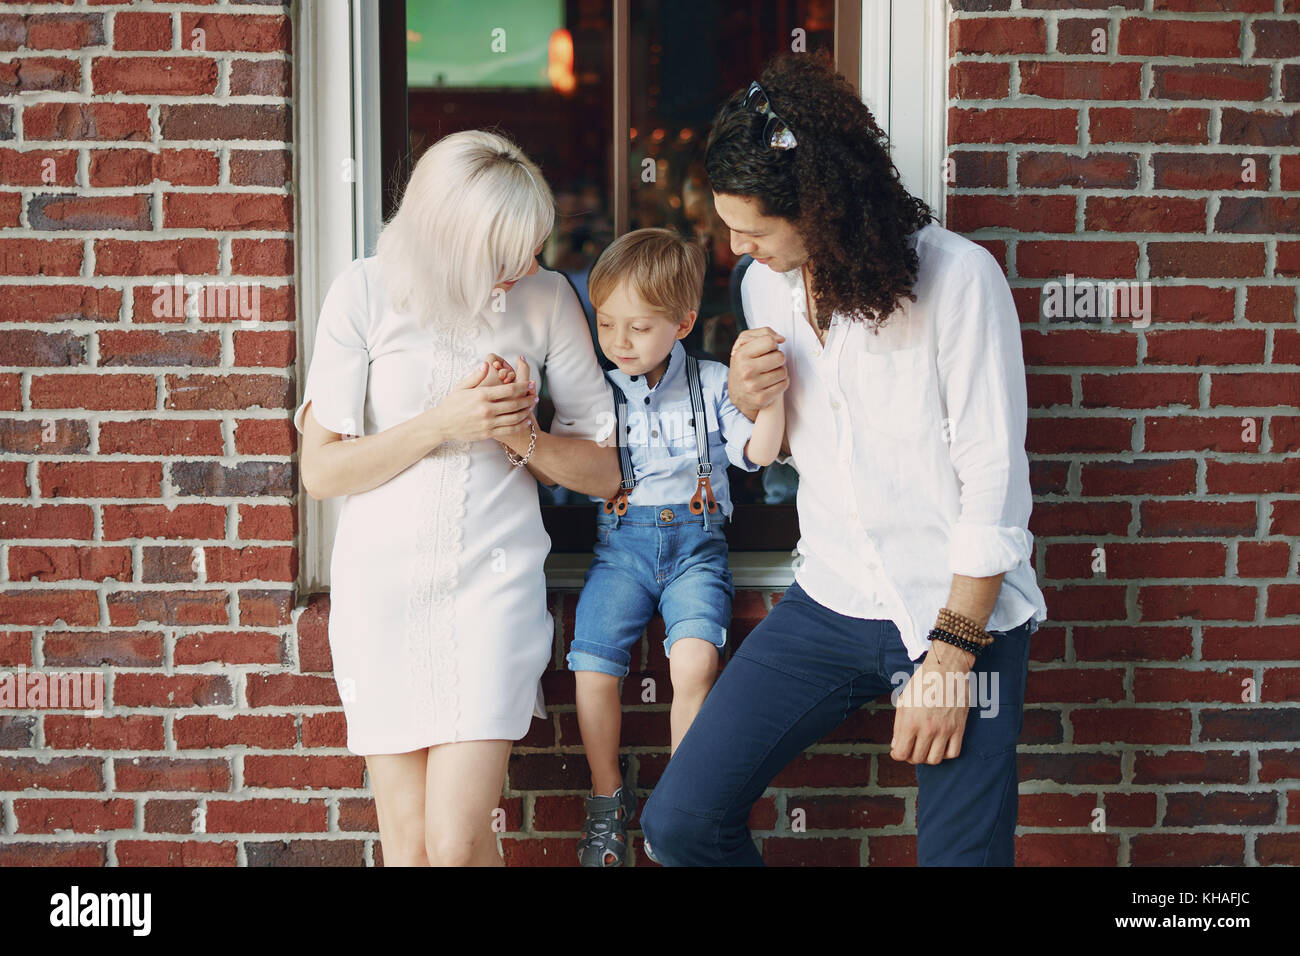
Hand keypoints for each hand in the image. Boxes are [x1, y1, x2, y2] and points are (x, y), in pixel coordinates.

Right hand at [430, 355, 536, 444]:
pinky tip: (525, 421)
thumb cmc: (452, 404)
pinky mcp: (488, 433)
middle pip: (515, 403)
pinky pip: (508, 430)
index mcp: (482, 395)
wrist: (442, 424)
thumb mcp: (461, 387)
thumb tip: (487, 364)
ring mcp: (488, 422)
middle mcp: (486, 409)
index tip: (531, 384)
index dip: (523, 386)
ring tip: (532, 406)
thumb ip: (476, 376)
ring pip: (514, 417)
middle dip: (528, 399)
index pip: (509, 389)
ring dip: (526, 411)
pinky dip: (520, 425)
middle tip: (536, 395)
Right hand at [728, 328, 787, 420]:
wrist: (738, 394)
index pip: (770, 341)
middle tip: (769, 362)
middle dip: (778, 358)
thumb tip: (781, 339)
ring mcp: (753, 386)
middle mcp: (746, 370)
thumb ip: (763, 333)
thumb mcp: (745, 344)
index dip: (772, 344)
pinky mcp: (762, 398)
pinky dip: (781, 383)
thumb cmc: (744, 364)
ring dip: (780, 371)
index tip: (768, 350)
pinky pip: (784, 384)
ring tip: (770, 373)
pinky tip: (772, 383)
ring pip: (783, 371)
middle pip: (780, 357)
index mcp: (741, 354)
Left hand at [890, 640, 974, 764]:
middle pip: (917, 758)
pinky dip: (946, 754)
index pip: (900, 753)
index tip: (899, 749)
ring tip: (926, 747)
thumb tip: (896, 745)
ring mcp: (944, 730)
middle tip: (912, 747)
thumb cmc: (922, 682)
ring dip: (928, 757)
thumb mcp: (904, 701)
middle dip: (911, 756)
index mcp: (910, 721)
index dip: (897, 754)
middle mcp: (927, 729)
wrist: (947, 669)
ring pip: (935, 760)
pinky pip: (953, 753)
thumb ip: (898, 725)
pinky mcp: (959, 728)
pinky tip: (941, 744)